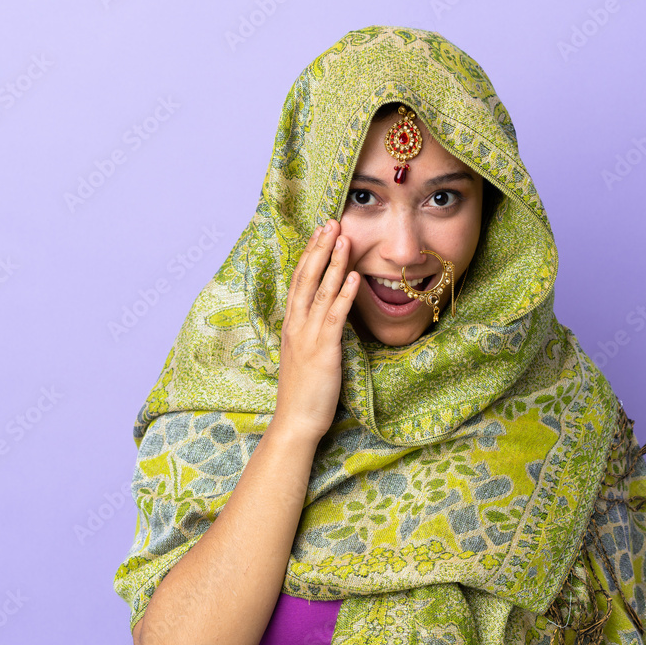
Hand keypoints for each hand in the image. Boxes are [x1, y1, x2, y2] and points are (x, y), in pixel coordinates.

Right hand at [272, 220, 358, 442]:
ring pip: (321, 291)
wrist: (295, 422)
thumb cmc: (303, 393)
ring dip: (334, 262)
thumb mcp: (305, 356)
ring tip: (344, 238)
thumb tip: (325, 317)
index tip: (320, 232)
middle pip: (306, 278)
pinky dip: (344, 294)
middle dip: (320, 248)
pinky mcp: (323, 350)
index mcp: (291, 325)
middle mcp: (296, 325)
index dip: (310, 255)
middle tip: (331, 222)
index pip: (299, 281)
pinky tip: (353, 276)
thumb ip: (312, 334)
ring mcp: (308, 336)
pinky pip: (334, 317)